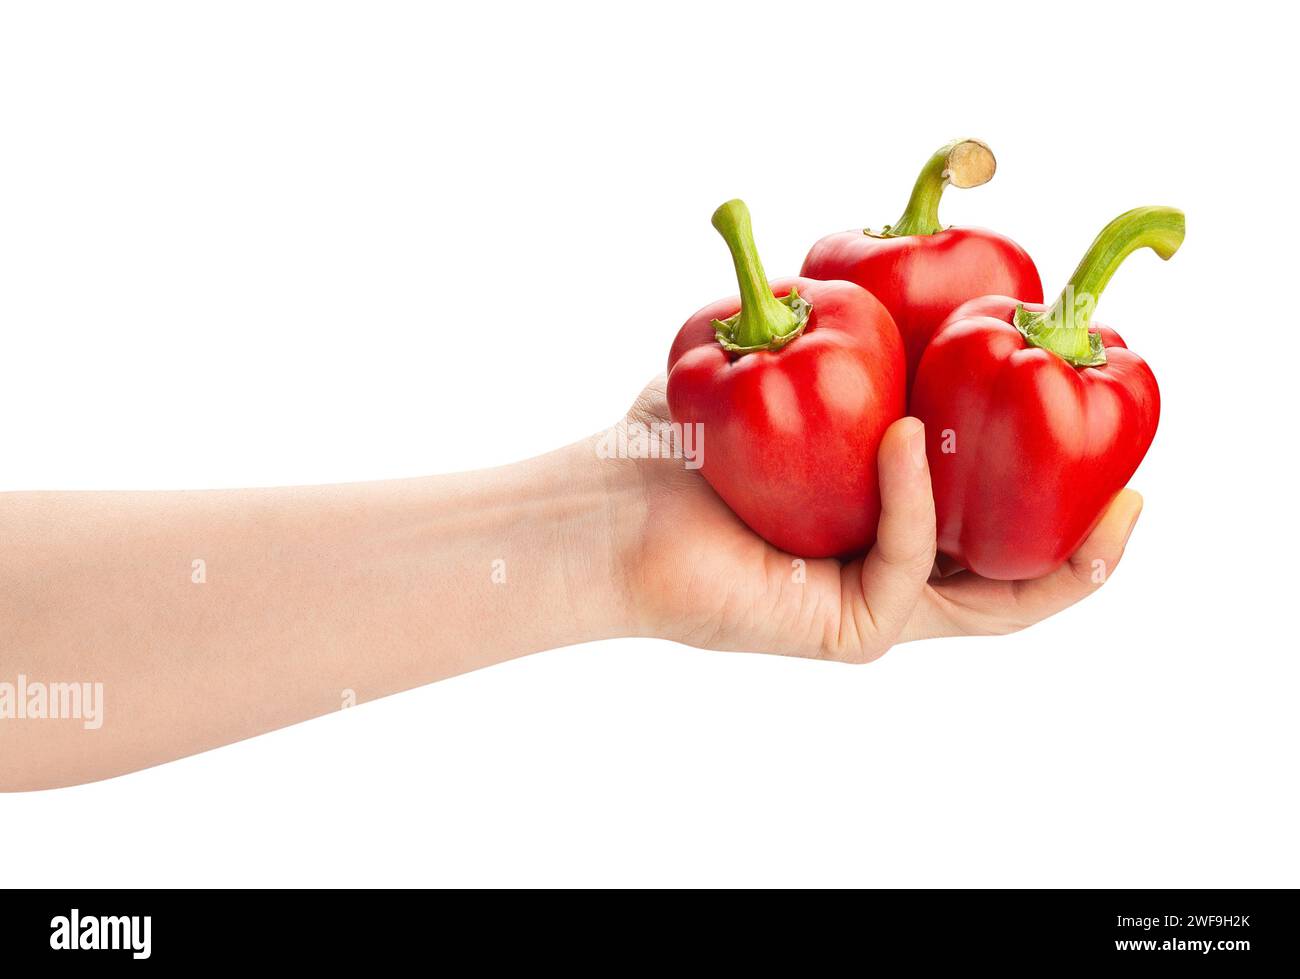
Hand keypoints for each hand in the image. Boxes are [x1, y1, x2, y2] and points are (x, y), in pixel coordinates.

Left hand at [618, 375, 1142, 661]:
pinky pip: (905, 567)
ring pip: (992, 601)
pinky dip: (914, 501)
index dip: (1054, 485)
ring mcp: (869, 607)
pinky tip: (906, 436)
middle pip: (1013, 575)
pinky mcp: (843, 631)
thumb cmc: (675, 441)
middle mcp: (887, 572)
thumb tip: (870, 267)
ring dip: (1055, 554)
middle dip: (1085, 541)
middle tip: (1132, 491)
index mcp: (885, 522)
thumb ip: (829, 335)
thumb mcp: (772, 372)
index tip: (1100, 431)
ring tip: (1109, 501)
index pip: (991, 518)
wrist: (605, 503)